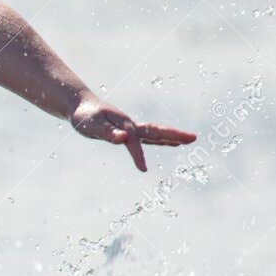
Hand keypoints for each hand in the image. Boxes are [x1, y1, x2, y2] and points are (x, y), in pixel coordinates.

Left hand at [69, 95, 196, 173]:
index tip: (143, 169)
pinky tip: (171, 142)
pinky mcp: (130, 130)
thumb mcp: (92, 126)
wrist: (81, 106)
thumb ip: (107, 133)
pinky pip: (150, 136)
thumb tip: (124, 138)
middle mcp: (131, 125)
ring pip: (156, 132)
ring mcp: (132, 127)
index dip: (138, 155)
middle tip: (193, 138)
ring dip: (172, 137)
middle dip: (174, 135)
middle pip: (156, 130)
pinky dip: (162, 139)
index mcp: (123, 124)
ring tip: (188, 141)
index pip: (133, 142)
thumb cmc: (85, 117)